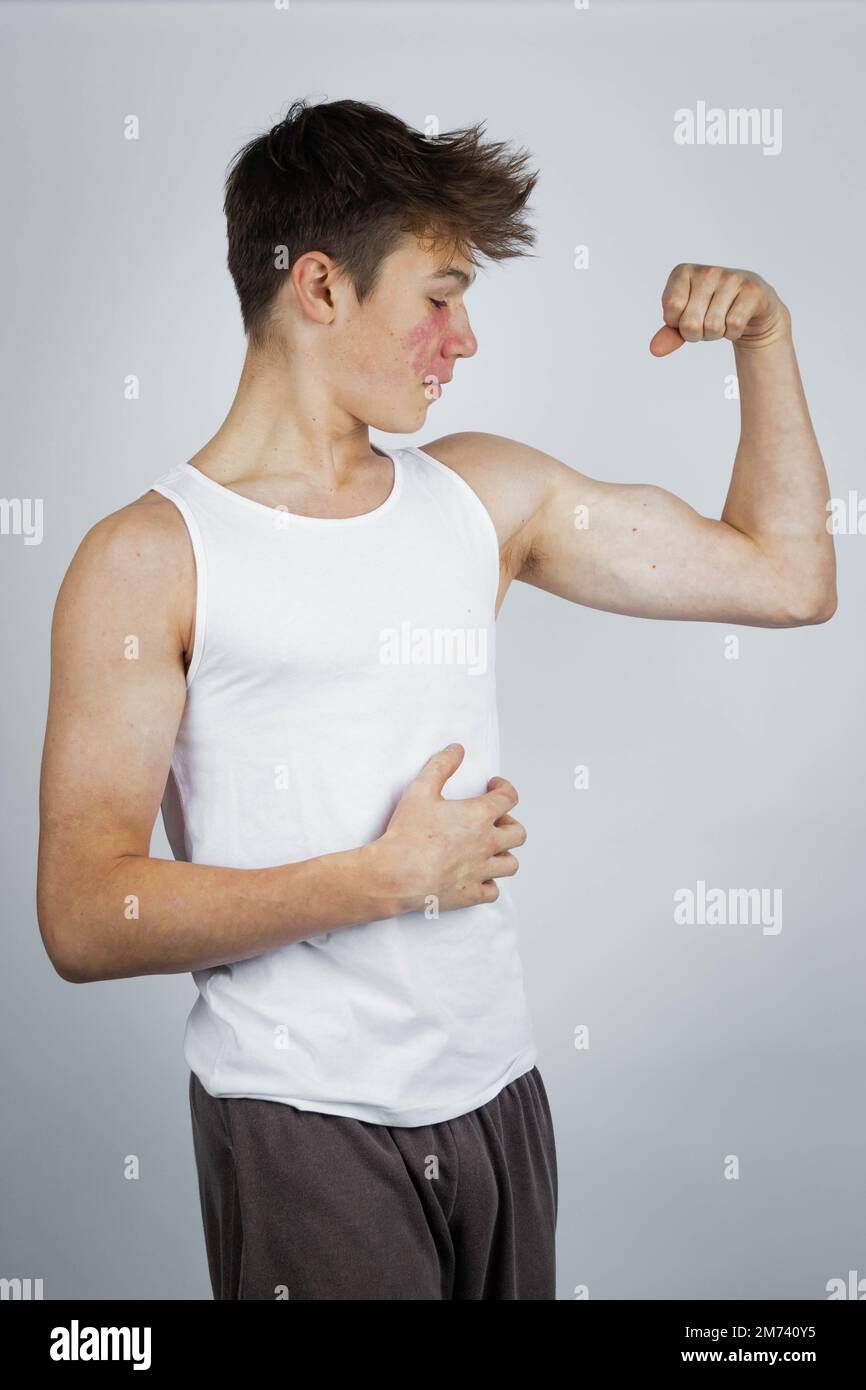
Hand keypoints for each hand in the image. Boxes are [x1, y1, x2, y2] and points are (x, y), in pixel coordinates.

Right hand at [375, 743, 525, 913]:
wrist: (395, 874)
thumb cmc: (406, 834)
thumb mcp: (420, 789)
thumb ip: (441, 766)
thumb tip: (457, 750)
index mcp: (479, 816)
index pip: (509, 797)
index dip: (504, 788)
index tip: (494, 787)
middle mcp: (487, 844)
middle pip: (518, 833)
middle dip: (509, 823)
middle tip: (494, 820)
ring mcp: (481, 871)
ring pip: (511, 864)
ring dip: (504, 854)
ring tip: (490, 849)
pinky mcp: (470, 894)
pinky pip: (494, 891)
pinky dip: (490, 883)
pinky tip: (478, 876)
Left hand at [649, 263, 789, 355]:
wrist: (751, 308)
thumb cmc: (711, 311)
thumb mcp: (685, 320)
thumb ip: (669, 333)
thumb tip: (655, 349)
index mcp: (683, 272)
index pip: (671, 309)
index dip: (678, 324)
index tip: (688, 316)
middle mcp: (707, 271)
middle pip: (690, 322)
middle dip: (696, 334)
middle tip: (705, 324)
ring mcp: (731, 278)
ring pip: (712, 326)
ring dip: (715, 335)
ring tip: (721, 322)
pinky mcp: (752, 289)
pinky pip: (733, 326)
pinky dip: (732, 333)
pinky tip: (736, 322)